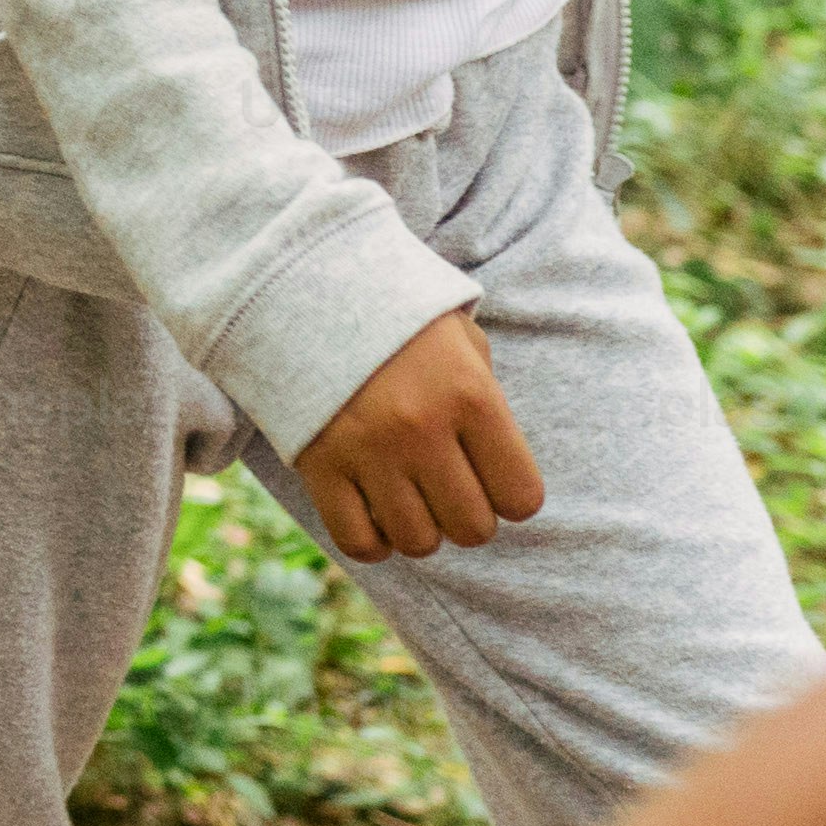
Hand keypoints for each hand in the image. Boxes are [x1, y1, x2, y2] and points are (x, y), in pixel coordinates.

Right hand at [295, 309, 544, 560]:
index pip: (521, 497)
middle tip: (447, 483)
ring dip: (420, 527)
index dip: (510, 493)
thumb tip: (498, 466)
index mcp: (470, 396)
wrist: (304, 283)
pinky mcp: (319, 464)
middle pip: (472, 528)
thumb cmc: (396, 315)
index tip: (490, 473)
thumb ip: (488, 397)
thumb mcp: (459, 338)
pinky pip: (358, 541)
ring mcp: (367, 450)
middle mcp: (422, 429)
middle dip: (465, 514)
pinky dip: (373, 540)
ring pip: (418, 541)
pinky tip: (374, 512)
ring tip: (409, 494)